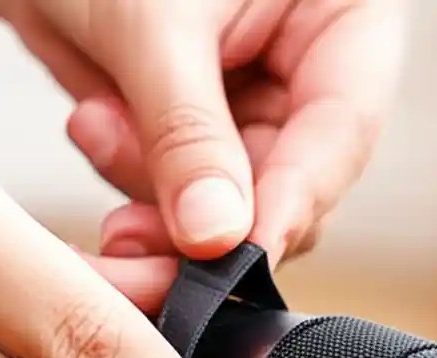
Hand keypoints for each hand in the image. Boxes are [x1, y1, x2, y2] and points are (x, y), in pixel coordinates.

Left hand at [1, 0, 404, 281]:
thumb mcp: (154, 26)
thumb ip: (187, 133)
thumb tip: (216, 239)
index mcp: (342, 16)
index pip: (343, 128)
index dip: (298, 199)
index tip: (245, 255)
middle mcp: (309, 69)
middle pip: (288, 186)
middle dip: (205, 217)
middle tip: (135, 237)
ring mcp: (254, 105)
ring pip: (231, 208)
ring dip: (154, 198)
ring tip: (93, 127)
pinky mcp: (199, 135)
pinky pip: (182, 200)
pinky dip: (130, 181)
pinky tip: (92, 127)